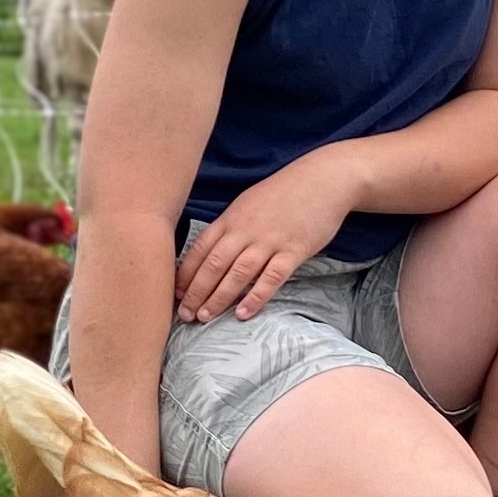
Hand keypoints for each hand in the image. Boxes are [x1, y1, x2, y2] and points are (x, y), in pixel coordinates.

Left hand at [176, 157, 354, 322]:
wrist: (323, 179)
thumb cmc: (283, 193)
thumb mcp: (247, 204)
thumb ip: (230, 228)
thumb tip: (210, 253)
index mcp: (231, 219)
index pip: (200, 250)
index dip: (185, 274)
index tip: (174, 294)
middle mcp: (246, 230)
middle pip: (214, 264)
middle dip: (196, 292)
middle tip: (184, 314)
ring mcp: (270, 241)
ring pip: (238, 273)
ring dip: (219, 297)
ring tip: (205, 317)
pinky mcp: (294, 250)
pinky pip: (271, 278)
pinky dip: (256, 297)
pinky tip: (242, 314)